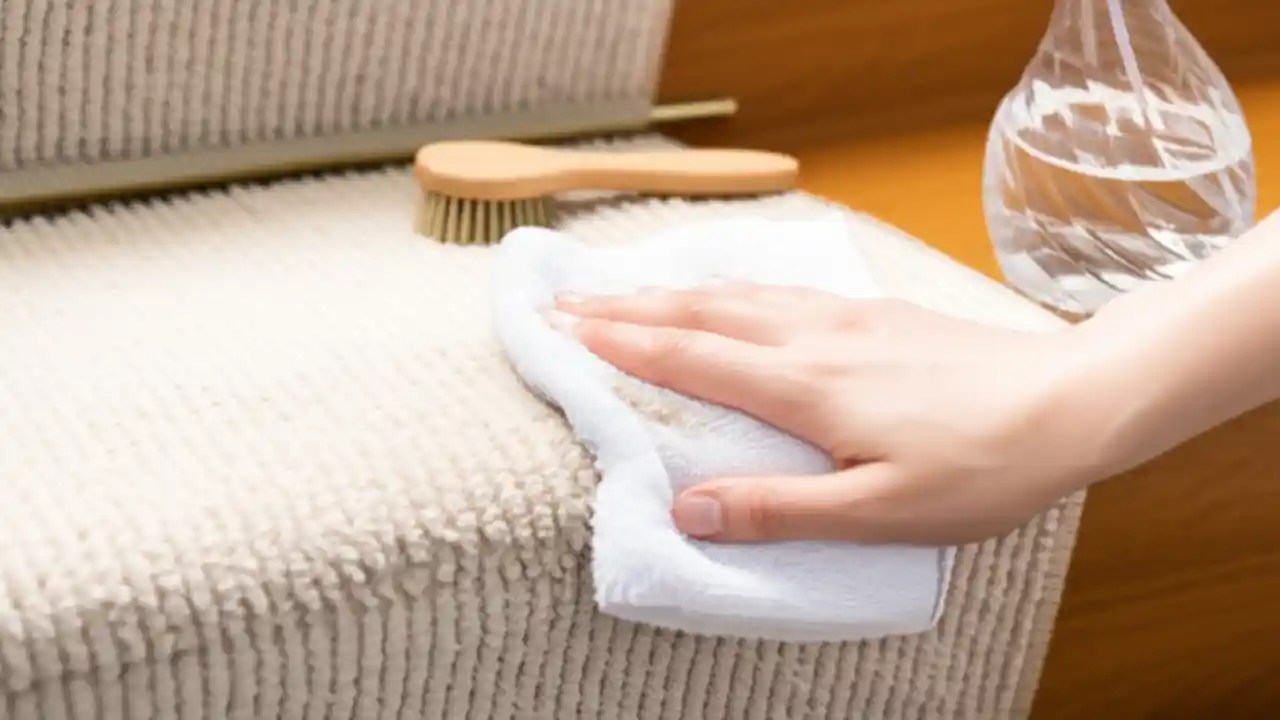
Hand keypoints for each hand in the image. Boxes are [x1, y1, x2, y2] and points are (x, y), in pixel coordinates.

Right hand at [553, 283, 1109, 545]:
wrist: (1066, 401)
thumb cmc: (978, 467)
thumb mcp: (878, 512)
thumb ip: (778, 510)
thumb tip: (686, 507)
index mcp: (805, 388)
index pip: (689, 359)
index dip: (619, 345)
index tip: (560, 331)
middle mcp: (811, 338)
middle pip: (698, 315)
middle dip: (622, 308)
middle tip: (560, 301)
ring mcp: (842, 316)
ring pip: (734, 294)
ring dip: (666, 291)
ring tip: (618, 290)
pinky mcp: (871, 311)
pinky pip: (775, 288)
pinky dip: (725, 285)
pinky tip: (722, 288)